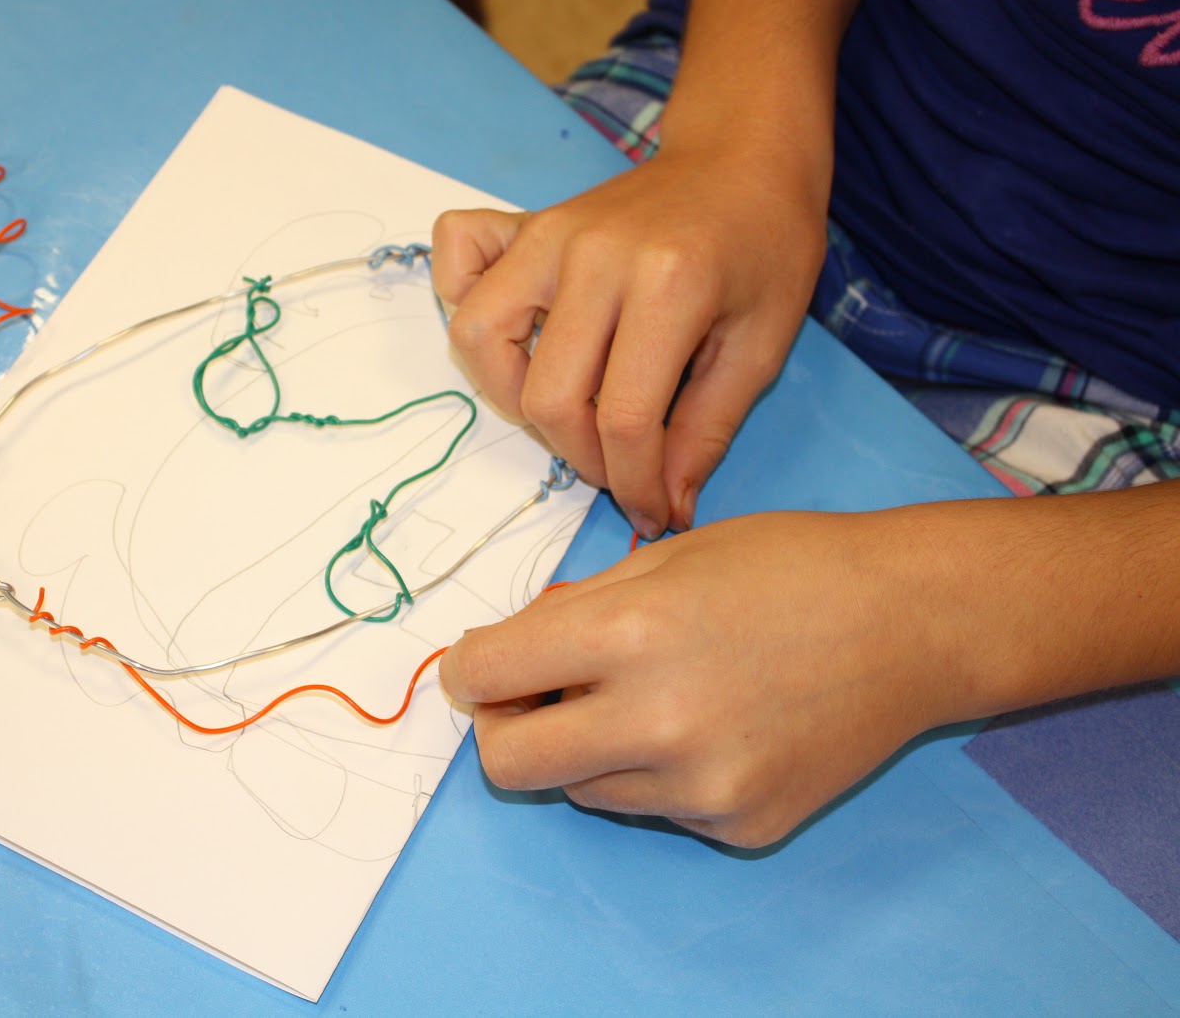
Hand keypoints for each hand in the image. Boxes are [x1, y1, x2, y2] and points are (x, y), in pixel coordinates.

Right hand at [432, 143, 826, 536]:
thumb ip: (707, 431)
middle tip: (619, 465)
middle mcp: (595, 257)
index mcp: (668, 285)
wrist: (744, 156)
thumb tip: (666, 507)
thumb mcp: (761, 345)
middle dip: (582, 457)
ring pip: (478, 338)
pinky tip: (517, 331)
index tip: (654, 510)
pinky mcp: (527, 224)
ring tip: (566, 410)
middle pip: (549, 395)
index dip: (635, 484)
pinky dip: (464, 300)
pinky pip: (457, 261)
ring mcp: (550, 235)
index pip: (624, 419)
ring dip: (513, 395)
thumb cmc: (765, 245)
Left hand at [438, 509, 961, 848]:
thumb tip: (507, 654)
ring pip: (582, 790)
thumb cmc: (791, 567)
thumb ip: (576, 609)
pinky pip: (655, 807)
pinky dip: (658, 773)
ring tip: (652, 696)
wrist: (915, 624)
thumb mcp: (668, 557)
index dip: (468, 668)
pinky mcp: (740, 825)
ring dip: (587, 749)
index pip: (485, 675)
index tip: (477, 666)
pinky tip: (716, 724)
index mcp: (630, 634)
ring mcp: (703, 787)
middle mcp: (659, 722)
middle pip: (510, 765)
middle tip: (531, 700)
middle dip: (501, 731)